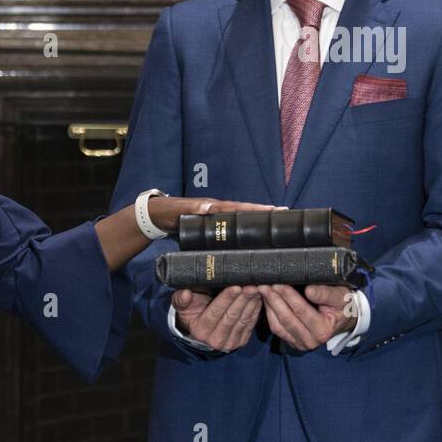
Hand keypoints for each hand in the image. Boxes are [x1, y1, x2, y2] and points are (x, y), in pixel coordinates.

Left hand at [148, 195, 277, 233]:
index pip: (239, 208)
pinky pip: (231, 226)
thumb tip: (210, 206)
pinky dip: (243, 228)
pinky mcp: (211, 226)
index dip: (257, 209)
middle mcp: (218, 210)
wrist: (157, 216)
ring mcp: (215, 218)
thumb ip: (194, 207)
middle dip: (264, 212)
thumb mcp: (180, 210)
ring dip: (256, 219)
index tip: (275, 209)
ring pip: (240, 219)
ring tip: (274, 223)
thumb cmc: (169, 212)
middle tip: (284, 213)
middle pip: (245, 211)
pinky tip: (251, 235)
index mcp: (214, 206)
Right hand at [172, 285, 261, 351]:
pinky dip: (255, 310)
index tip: (236, 286)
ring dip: (251, 303)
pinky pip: (250, 324)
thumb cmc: (192, 311)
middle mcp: (215, 339)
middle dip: (242, 299)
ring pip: (243, 320)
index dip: (226, 299)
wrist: (200, 327)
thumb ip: (181, 299)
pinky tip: (258, 298)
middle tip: (251, 285)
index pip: (215, 312)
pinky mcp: (241, 341)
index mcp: (201, 330)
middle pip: (232, 316)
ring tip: (257, 289)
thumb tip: (185, 293)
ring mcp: (230, 342)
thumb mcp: (182, 306)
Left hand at [260, 284, 356, 351]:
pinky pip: (277, 329)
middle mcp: (311, 341)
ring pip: (278, 325)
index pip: (301, 311)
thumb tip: (309, 290)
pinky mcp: (292, 342)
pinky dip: (270, 314)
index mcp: (323, 330)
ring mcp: (300, 344)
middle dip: (274, 300)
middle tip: (265, 284)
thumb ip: (326, 293)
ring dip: (269, 306)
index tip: (279, 283)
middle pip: (287, 318)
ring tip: (263, 289)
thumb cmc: (342, 304)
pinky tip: (267, 300)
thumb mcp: (340, 296)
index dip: (288, 296)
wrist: (343, 318)